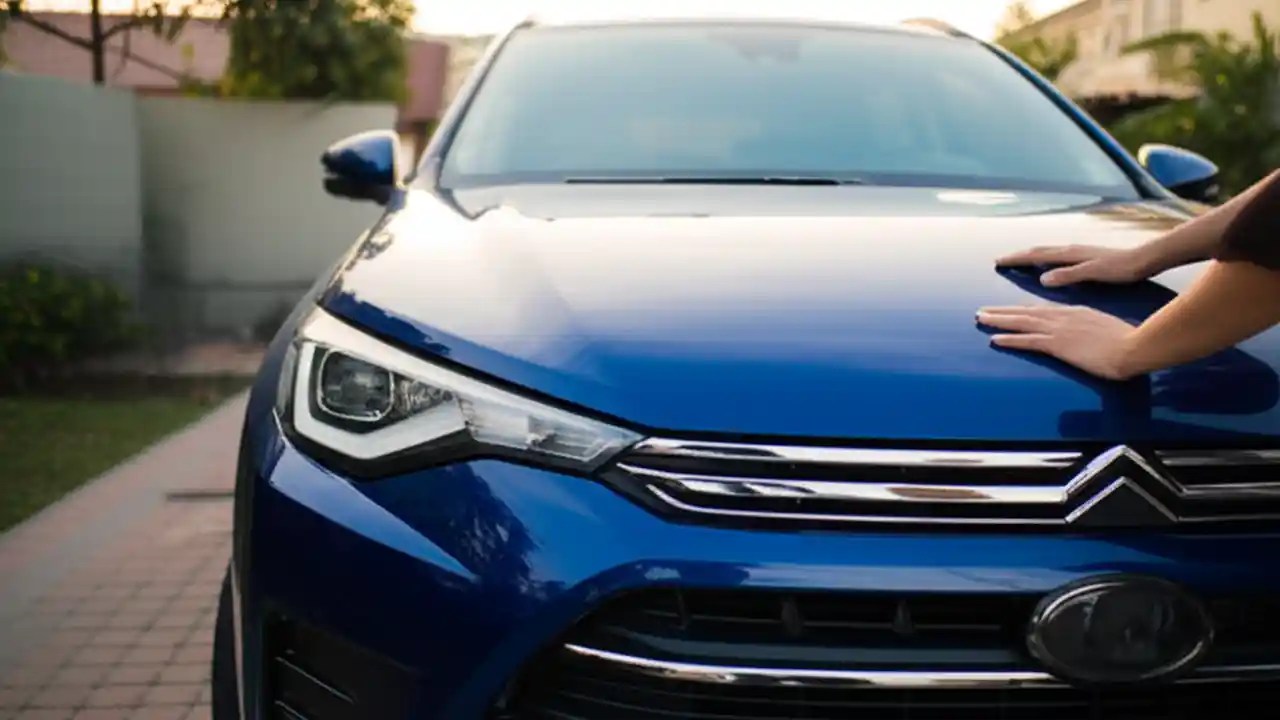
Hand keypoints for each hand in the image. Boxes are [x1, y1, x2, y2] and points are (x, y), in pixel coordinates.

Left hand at [977, 304, 1139, 379]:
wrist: (1134, 347)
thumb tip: (1087, 338)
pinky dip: (1010, 339)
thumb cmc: (1128, 343)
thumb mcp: (1106, 330)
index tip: (1008, 310)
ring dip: (999, 321)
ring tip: (981, 319)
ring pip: (1022, 322)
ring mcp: (1060, 329)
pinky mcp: (1058, 344)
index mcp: (1076, 312)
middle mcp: (1064, 317)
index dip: (1023, 310)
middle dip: (1003, 311)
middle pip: (1026, 312)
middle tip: (983, 311)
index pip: (1042, 310)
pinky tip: (995, 339)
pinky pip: (1028, 340)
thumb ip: (1092, 331)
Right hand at [996, 245, 1152, 286]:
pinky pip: (1058, 256)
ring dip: (1032, 256)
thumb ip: (1068, 275)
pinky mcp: (1087, 257)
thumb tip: (1043, 278)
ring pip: (1048, 252)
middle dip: (1019, 255)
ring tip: (1020, 261)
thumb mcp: (1094, 273)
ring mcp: (1080, 252)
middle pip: (1039, 250)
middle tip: (1002, 260)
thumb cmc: (1121, 268)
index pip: (1036, 254)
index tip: (999, 261)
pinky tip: (1049, 265)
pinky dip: (1046, 259)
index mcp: (1070, 254)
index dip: (1016, 259)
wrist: (1146, 259)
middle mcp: (1072, 249)